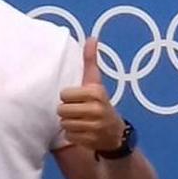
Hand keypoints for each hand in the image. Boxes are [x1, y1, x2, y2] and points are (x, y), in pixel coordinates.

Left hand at [58, 37, 126, 152]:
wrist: (115, 133)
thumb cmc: (99, 103)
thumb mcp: (96, 83)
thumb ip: (91, 61)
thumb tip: (91, 37)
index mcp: (96, 93)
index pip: (64, 95)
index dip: (68, 97)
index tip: (78, 99)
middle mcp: (96, 109)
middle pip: (62, 110)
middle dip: (66, 111)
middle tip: (77, 111)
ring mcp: (94, 126)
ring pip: (64, 123)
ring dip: (68, 123)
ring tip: (80, 121)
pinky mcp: (90, 140)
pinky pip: (69, 135)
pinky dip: (72, 135)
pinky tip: (82, 131)